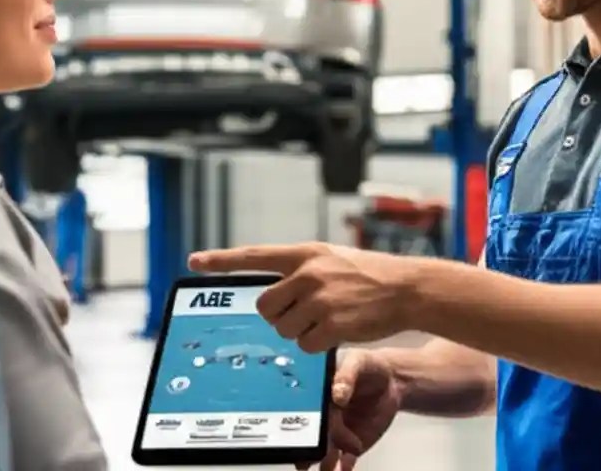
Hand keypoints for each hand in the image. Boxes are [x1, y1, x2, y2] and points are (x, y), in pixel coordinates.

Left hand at [187, 242, 422, 352]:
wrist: (405, 288)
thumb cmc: (366, 276)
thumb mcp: (330, 260)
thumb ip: (300, 272)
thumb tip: (269, 298)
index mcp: (304, 254)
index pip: (254, 256)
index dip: (221, 260)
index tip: (195, 261)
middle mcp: (308, 274)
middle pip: (265, 306)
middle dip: (278, 316)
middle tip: (303, 313)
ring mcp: (320, 299)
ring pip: (283, 329)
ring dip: (300, 332)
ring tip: (326, 319)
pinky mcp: (332, 325)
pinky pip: (306, 345)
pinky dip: (318, 345)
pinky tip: (338, 331)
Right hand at [298, 349, 402, 470]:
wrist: (393, 382)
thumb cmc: (369, 367)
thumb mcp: (358, 362)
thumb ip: (347, 375)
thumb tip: (337, 394)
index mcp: (316, 393)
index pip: (306, 409)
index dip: (302, 421)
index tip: (302, 432)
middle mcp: (321, 415)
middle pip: (311, 434)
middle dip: (307, 448)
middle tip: (306, 459)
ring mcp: (335, 432)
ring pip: (324, 452)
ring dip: (322, 462)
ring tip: (326, 468)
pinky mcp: (351, 444)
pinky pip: (344, 461)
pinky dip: (342, 468)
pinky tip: (343, 470)